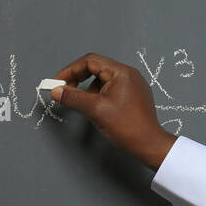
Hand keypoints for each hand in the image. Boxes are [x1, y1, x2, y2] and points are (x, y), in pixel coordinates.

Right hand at [50, 52, 177, 171]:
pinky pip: (110, 89)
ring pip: (102, 80)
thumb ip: (73, 97)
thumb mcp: (95, 110)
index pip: (90, 61)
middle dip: (78, 79)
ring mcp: (132, 85)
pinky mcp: (133, 95)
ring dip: (88, 89)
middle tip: (65, 91)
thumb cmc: (127, 126)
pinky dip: (98, 95)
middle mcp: (128, 74)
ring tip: (83, 104)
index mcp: (122, 72)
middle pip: (96, 68)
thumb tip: (57, 91)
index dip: (70, 70)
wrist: (149, 144)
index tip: (58, 83)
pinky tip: (95, 108)